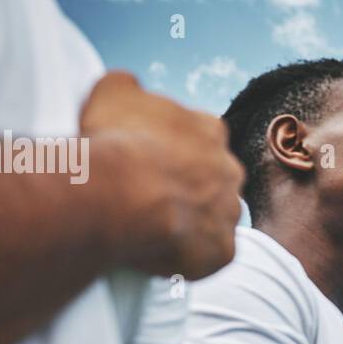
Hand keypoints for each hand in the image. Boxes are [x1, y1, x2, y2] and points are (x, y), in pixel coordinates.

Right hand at [82, 71, 243, 278]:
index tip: (149, 160)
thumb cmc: (116, 139)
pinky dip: (191, 257)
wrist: (120, 193)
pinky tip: (164, 254)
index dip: (173, 150)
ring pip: (215, 218)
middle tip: (152, 198)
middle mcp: (229, 169)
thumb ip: (128, 87)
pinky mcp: (222, 251)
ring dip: (192, 222)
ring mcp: (229, 212)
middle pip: (213, 179)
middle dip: (188, 187)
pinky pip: (211, 256)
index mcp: (210, 129)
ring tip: (155, 229)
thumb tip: (129, 87)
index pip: (201, 138)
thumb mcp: (112, 91)